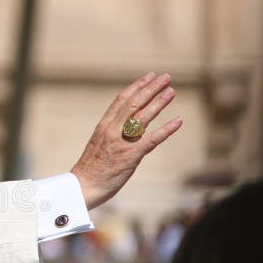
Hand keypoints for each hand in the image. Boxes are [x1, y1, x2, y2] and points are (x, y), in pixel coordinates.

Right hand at [70, 73, 181, 208]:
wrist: (83, 186)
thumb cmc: (91, 168)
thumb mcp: (99, 143)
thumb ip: (112, 132)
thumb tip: (128, 124)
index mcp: (104, 126)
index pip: (121, 100)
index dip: (137, 86)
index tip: (149, 76)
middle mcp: (112, 130)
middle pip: (134, 103)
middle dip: (151, 89)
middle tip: (165, 77)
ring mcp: (122, 142)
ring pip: (143, 117)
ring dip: (159, 102)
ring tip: (172, 91)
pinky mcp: (131, 156)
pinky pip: (152, 139)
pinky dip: (167, 129)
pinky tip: (178, 121)